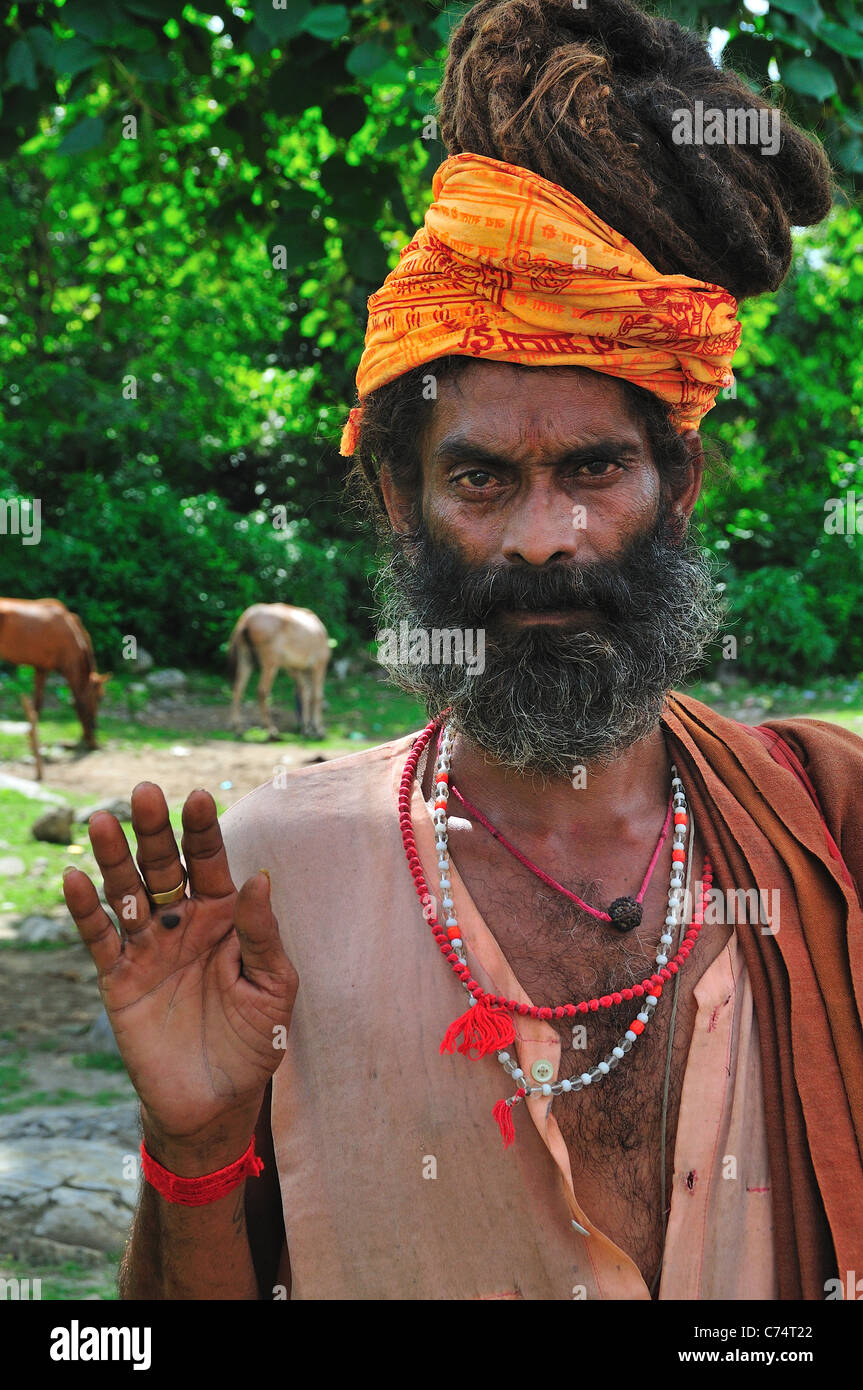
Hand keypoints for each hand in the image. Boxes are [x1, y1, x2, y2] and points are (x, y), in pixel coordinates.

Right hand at [63, 783, 297, 1159]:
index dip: (204, 831)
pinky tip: (76, 878)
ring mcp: (149, 948)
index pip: (212, 863)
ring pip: (127, 893)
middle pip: (165, 867)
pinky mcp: (119, 980)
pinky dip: (87, 910)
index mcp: (225, 917)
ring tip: (102, 821)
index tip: (198, 798)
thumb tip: (258, 879)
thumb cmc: (255, 1042)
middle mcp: (184, 923)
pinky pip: (101, 939)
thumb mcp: (274, 988)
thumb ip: (262, 935)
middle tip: (145, 792)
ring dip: (114, 858)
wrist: (216, 1104)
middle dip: (155, 831)